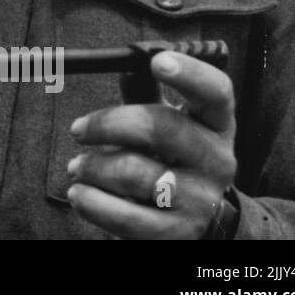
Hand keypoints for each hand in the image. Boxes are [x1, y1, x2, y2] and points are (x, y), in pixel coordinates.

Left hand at [66, 51, 237, 238]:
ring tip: (76, 166)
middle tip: (77, 130)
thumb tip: (123, 64)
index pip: (215, 91)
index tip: (157, 60)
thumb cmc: (169, 153)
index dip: (190, 73)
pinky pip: (126, 217)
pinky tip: (79, 194)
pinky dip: (92, 202)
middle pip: (164, 128)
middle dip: (109, 124)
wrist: (192, 217)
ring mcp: (201, 200)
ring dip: (93, 167)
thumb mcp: (168, 119)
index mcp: (216, 123)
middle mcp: (218, 160)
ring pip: (135, 173)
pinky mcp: (178, 233)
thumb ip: (145, 90)